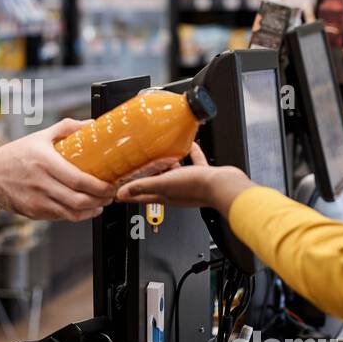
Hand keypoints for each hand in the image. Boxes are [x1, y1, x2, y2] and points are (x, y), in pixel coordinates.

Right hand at [0, 118, 117, 220]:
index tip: (110, 183)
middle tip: (110, 193)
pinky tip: (86, 208)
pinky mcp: (35, 212)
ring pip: (72, 213)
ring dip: (92, 210)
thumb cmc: (16, 155)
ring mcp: (37, 200)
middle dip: (101, 199)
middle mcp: (41, 183)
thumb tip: (92, 125)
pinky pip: (62, 218)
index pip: (78, 179)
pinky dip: (78, 215)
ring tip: (101, 202)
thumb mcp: (40, 136)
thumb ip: (67, 128)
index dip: (99, 186)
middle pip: (79, 200)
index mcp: (45, 162)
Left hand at [115, 143, 254, 213]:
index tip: (119, 192)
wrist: (223, 186)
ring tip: (162, 151)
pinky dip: (191, 154)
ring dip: (168, 163)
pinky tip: (189, 144)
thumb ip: (142, 186)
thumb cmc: (196, 187)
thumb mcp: (163, 184)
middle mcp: (176, 191)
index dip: (129, 194)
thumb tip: (122, 193)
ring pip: (175, 173)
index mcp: (165, 195)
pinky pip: (194, 163)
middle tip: (139, 165)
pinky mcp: (202, 176)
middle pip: (157, 183)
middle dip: (147, 175)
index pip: (141, 196)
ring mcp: (189, 184)